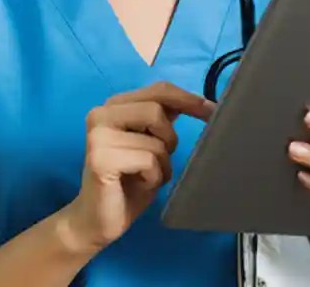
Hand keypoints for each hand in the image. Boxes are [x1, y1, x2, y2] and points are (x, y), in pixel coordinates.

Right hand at [59, 81, 215, 252]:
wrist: (98, 220)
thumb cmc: (129, 183)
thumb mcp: (151, 144)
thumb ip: (163, 120)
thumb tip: (202, 102)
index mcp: (114, 106)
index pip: (159, 89)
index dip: (188, 99)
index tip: (212, 110)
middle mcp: (101, 114)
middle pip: (157, 110)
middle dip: (169, 139)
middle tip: (160, 160)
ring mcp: (98, 136)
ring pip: (156, 139)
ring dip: (162, 164)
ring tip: (147, 176)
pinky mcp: (101, 159)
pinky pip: (149, 160)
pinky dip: (154, 177)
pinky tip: (139, 185)